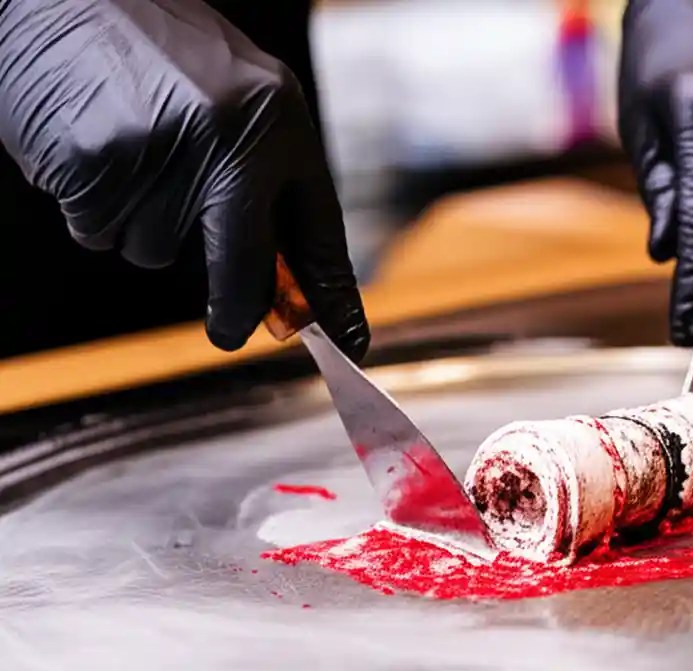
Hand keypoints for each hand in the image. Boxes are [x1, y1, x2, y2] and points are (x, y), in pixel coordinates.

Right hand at [0, 0, 368, 359]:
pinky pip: (99, 232)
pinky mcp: (94, 164)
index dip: (327, 296)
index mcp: (276, 119)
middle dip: (236, 307)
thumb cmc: (163, 51)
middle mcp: (226, 137)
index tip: (345, 344)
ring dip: (142, 223)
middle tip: (227, 331)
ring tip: (133, 151)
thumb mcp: (246, 104)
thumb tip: (291, 284)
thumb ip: (270, 185)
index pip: (316, 228)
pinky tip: (95, 150)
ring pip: (156, 250)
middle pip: (238, 265)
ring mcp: (158, 152)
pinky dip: (94, 209)